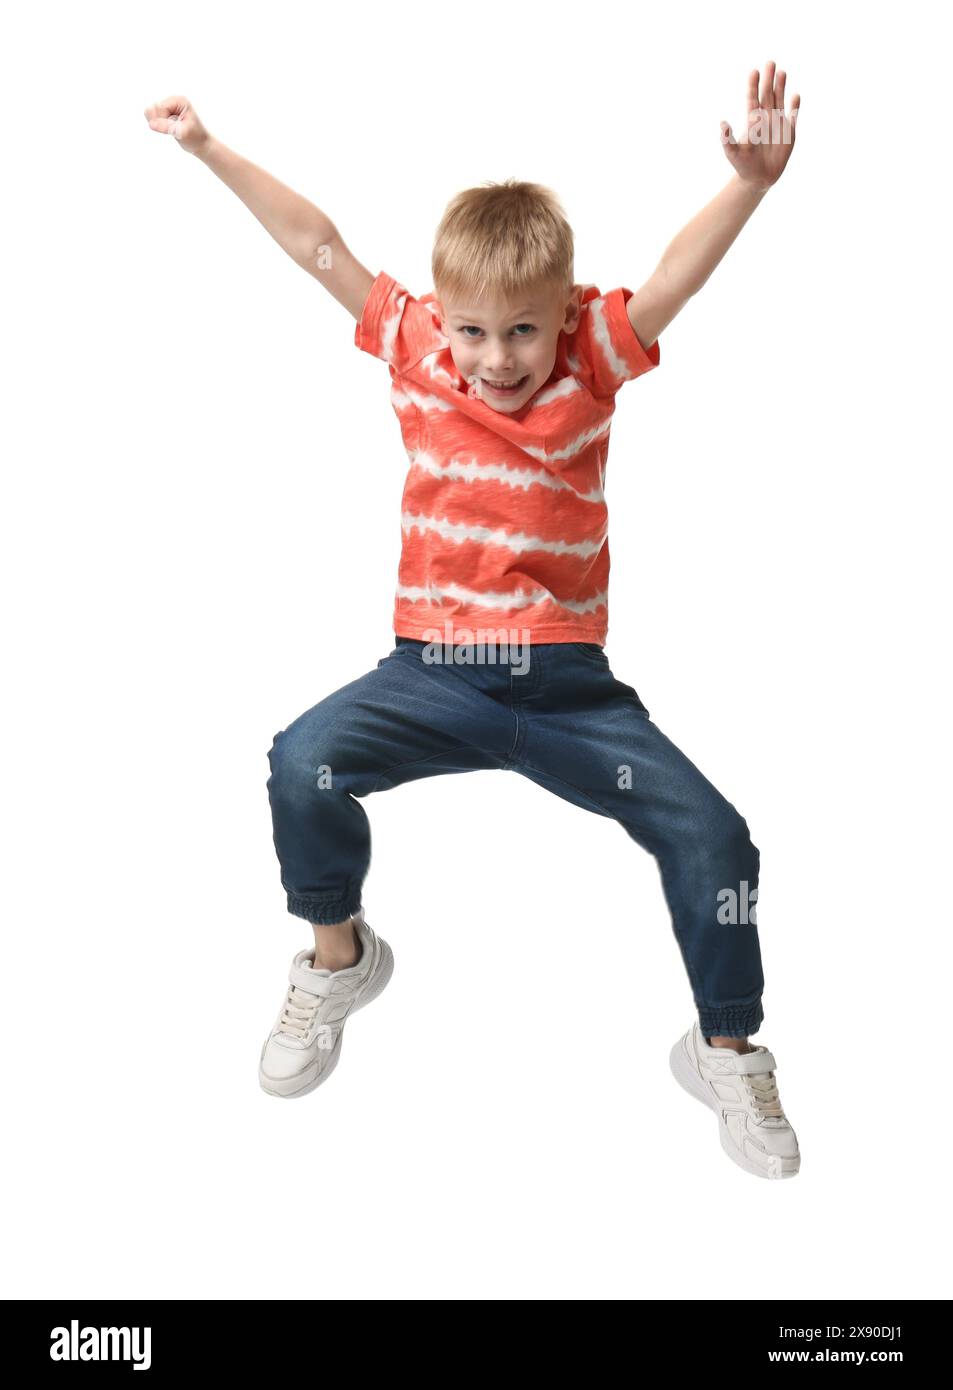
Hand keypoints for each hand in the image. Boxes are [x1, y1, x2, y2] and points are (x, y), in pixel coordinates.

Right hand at [143, 95, 211, 157]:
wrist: (201, 145)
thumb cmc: (196, 138)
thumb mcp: (182, 133)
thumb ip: (166, 127)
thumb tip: (151, 124)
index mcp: (179, 101)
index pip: (160, 107)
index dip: (162, 120)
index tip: (174, 129)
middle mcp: (172, 101)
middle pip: (153, 109)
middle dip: (159, 122)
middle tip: (173, 129)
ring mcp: (168, 107)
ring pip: (150, 113)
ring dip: (157, 124)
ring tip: (171, 129)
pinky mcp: (165, 114)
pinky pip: (151, 117)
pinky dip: (157, 125)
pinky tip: (168, 129)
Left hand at [720, 61, 799, 190]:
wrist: (758, 178)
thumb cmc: (743, 166)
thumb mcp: (732, 153)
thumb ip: (727, 139)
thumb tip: (722, 123)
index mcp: (752, 121)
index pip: (753, 99)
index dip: (753, 86)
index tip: (754, 72)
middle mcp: (765, 118)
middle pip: (767, 95)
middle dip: (768, 79)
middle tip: (770, 62)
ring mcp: (778, 124)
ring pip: (780, 100)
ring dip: (781, 87)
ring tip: (782, 72)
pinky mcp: (789, 133)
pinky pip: (793, 116)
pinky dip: (795, 106)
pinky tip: (796, 95)